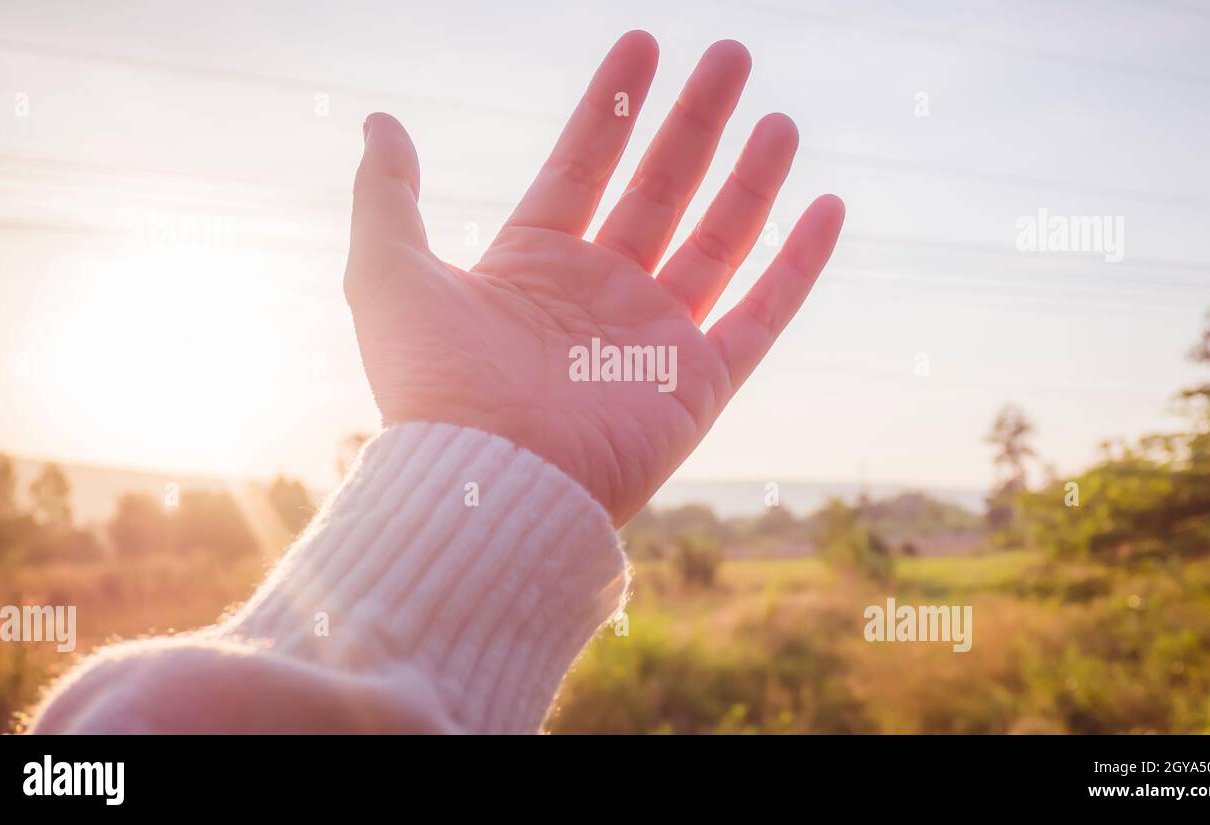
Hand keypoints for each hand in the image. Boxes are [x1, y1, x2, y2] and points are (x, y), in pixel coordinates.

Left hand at [344, 31, 844, 524]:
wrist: (487, 485)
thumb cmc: (434, 387)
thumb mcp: (389, 273)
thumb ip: (390, 194)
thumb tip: (382, 122)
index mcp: (533, 264)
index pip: (585, 163)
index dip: (613, 104)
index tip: (643, 42)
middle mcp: (599, 294)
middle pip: (661, 188)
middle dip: (696, 122)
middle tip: (731, 54)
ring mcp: (654, 336)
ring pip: (718, 241)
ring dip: (751, 179)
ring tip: (779, 119)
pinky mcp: (700, 382)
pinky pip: (763, 314)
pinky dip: (798, 265)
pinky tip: (827, 206)